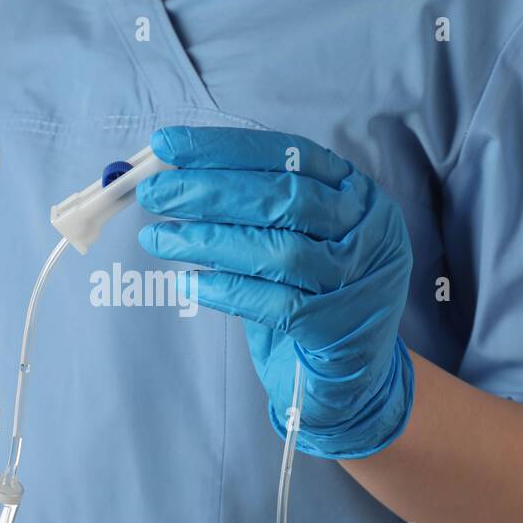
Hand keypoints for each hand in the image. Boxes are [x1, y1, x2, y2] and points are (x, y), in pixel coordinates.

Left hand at [137, 126, 415, 458]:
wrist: (354, 377)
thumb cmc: (312, 295)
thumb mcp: (295, 237)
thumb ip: (253, 206)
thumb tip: (174, 175)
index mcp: (357, 194)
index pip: (288, 155)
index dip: (224, 148)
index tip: (167, 145)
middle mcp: (368, 230)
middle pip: (283, 198)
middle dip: (209, 190)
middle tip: (154, 192)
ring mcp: (358, 280)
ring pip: (278, 250)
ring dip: (209, 241)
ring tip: (158, 239)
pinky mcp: (339, 329)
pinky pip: (274, 304)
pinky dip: (226, 291)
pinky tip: (187, 284)